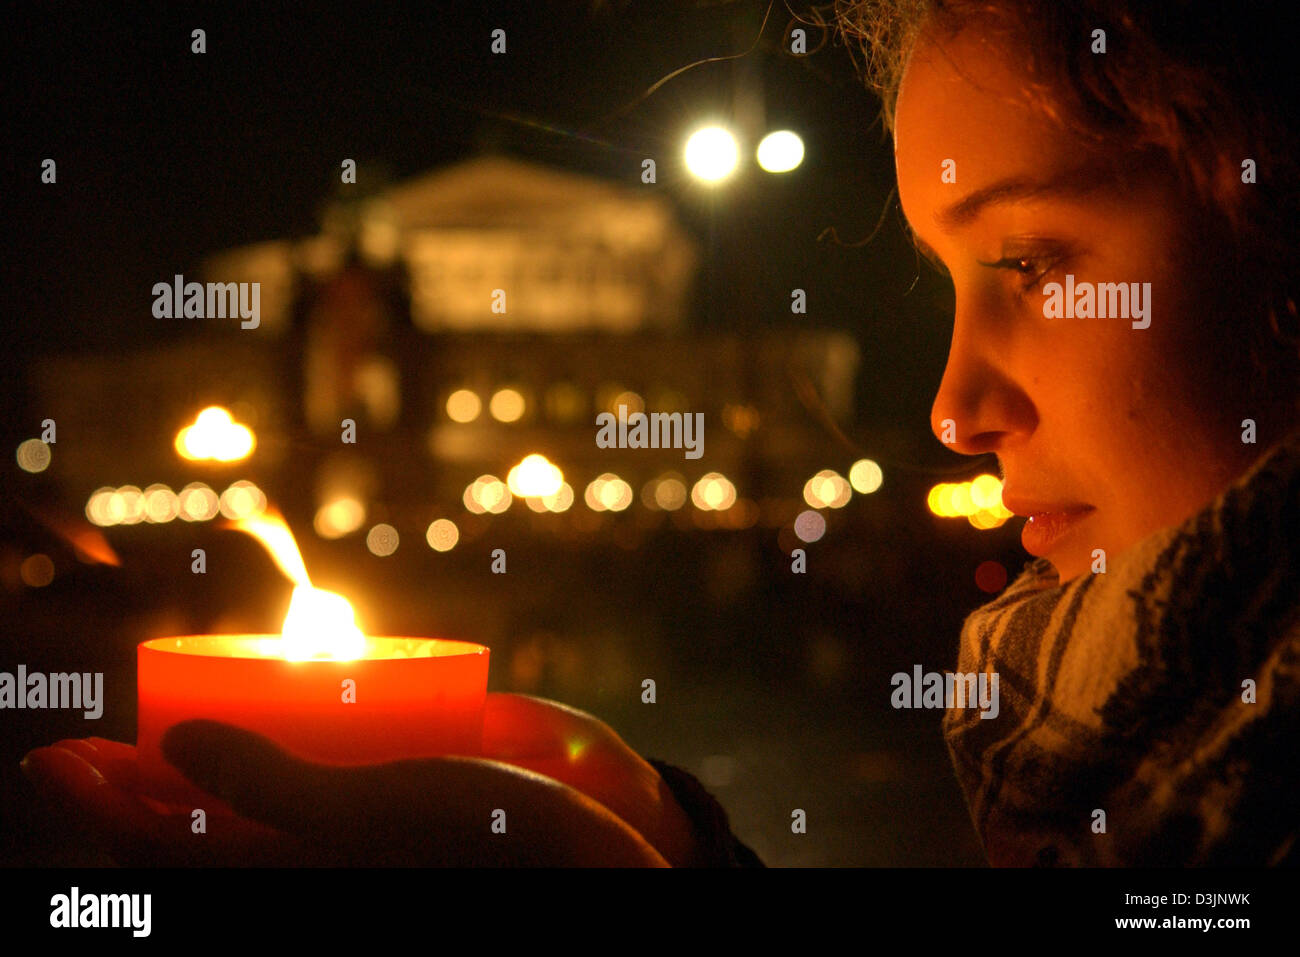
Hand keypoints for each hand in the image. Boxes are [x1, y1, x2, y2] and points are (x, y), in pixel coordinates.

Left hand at [20, 693, 701, 866]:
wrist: (602, 868)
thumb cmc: (500, 851)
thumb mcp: (385, 816)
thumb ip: (275, 787)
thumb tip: (173, 746)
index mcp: (294, 888)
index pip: (166, 857)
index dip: (102, 809)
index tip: (55, 760)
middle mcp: (309, 879)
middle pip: (188, 847)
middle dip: (127, 803)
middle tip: (79, 754)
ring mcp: (345, 864)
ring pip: (232, 836)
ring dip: (177, 797)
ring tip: (144, 754)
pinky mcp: (382, 843)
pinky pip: (290, 823)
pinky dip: (247, 791)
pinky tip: (246, 757)